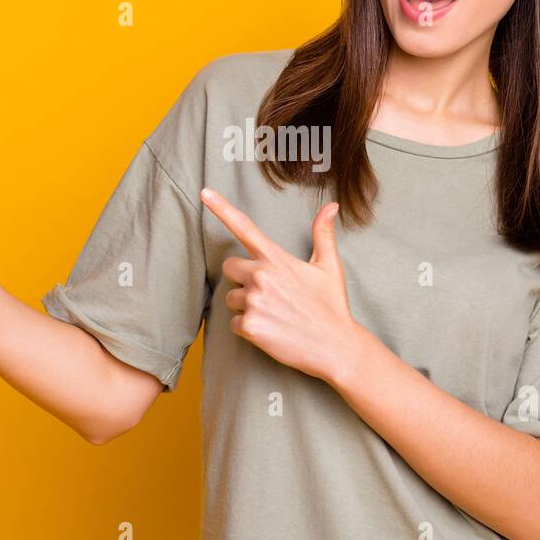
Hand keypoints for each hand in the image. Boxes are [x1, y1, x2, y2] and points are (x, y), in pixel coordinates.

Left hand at [200, 187, 361, 384]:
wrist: (335, 346)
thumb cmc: (332, 306)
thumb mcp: (330, 267)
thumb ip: (323, 234)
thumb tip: (331, 206)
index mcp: (276, 258)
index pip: (244, 227)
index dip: (221, 208)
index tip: (204, 193)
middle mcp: (261, 276)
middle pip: (229, 267)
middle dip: (242, 278)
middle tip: (268, 292)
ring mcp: (253, 302)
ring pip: (230, 298)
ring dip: (245, 305)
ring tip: (274, 313)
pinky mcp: (249, 326)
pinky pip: (233, 323)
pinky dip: (248, 328)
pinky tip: (271, 330)